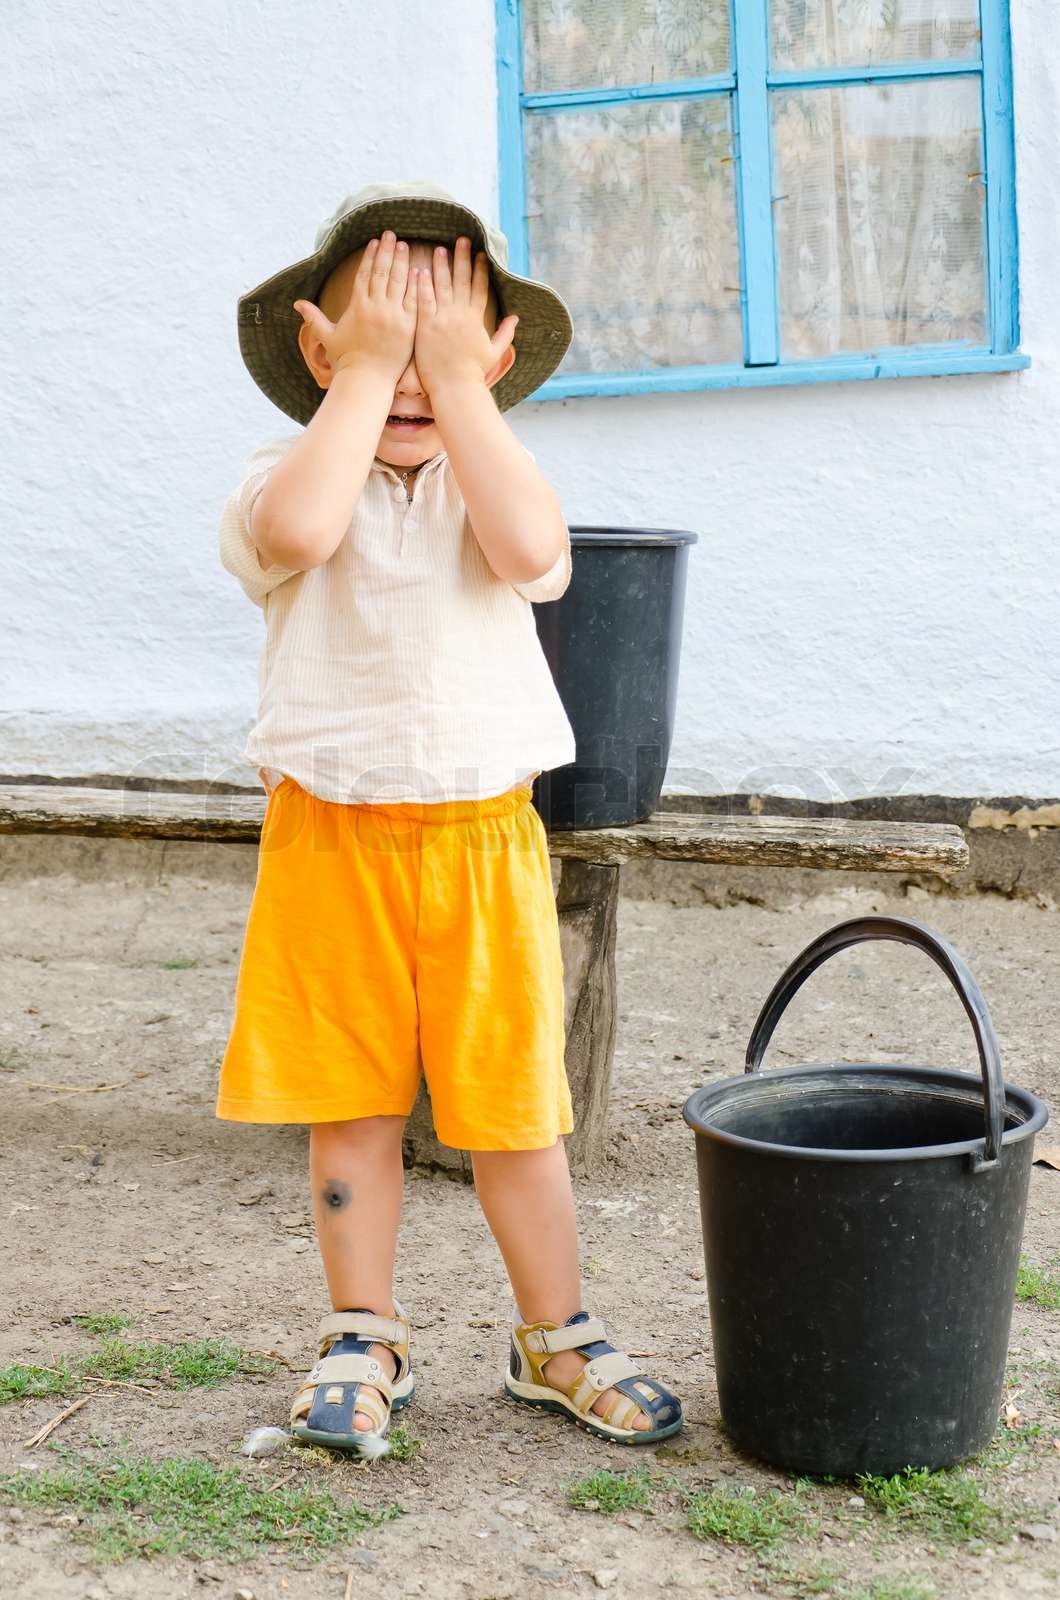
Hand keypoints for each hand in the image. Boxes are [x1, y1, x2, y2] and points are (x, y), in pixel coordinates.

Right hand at [293, 231, 416, 384]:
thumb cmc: (347, 360)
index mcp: (357, 307)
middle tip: (392, 234)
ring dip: (402, 261)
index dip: (370, 256)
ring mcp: (393, 316)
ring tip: (405, 246)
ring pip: (399, 282)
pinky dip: (416, 284)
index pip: (365, 275)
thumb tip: (296, 304)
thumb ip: (314, 317)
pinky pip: (414, 300)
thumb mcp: (327, 336)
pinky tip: (419, 270)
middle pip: (382, 272)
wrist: (367, 380)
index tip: (375, 242)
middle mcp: (375, 307)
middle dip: (387, 251)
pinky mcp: (408, 326)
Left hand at [414, 236, 518, 393]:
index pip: (480, 287)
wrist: (455, 388)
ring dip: (440, 265)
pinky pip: (423, 299)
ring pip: (442, 285)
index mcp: (476, 319)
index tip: (481, 253)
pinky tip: (419, 269)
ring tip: (439, 248)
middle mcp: (460, 315)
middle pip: (462, 279)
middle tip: (461, 239)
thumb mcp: (494, 352)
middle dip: (462, 258)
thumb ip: (505, 333)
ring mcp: (442, 319)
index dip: (480, 269)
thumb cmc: (473, 373)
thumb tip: (515, 318)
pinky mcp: (426, 325)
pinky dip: (422, 284)